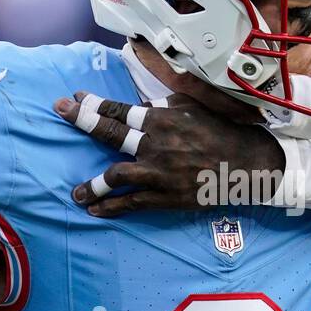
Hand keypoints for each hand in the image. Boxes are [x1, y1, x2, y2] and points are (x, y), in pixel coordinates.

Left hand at [51, 92, 285, 215]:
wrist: (249, 164)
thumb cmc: (224, 132)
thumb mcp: (196, 109)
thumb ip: (168, 106)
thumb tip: (146, 107)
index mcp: (162, 119)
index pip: (119, 109)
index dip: (93, 104)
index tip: (74, 98)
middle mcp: (155, 143)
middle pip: (109, 132)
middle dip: (82, 120)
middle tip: (61, 112)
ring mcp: (159, 172)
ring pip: (115, 175)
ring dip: (92, 184)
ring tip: (76, 193)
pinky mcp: (166, 196)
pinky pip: (132, 203)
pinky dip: (112, 208)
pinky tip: (96, 211)